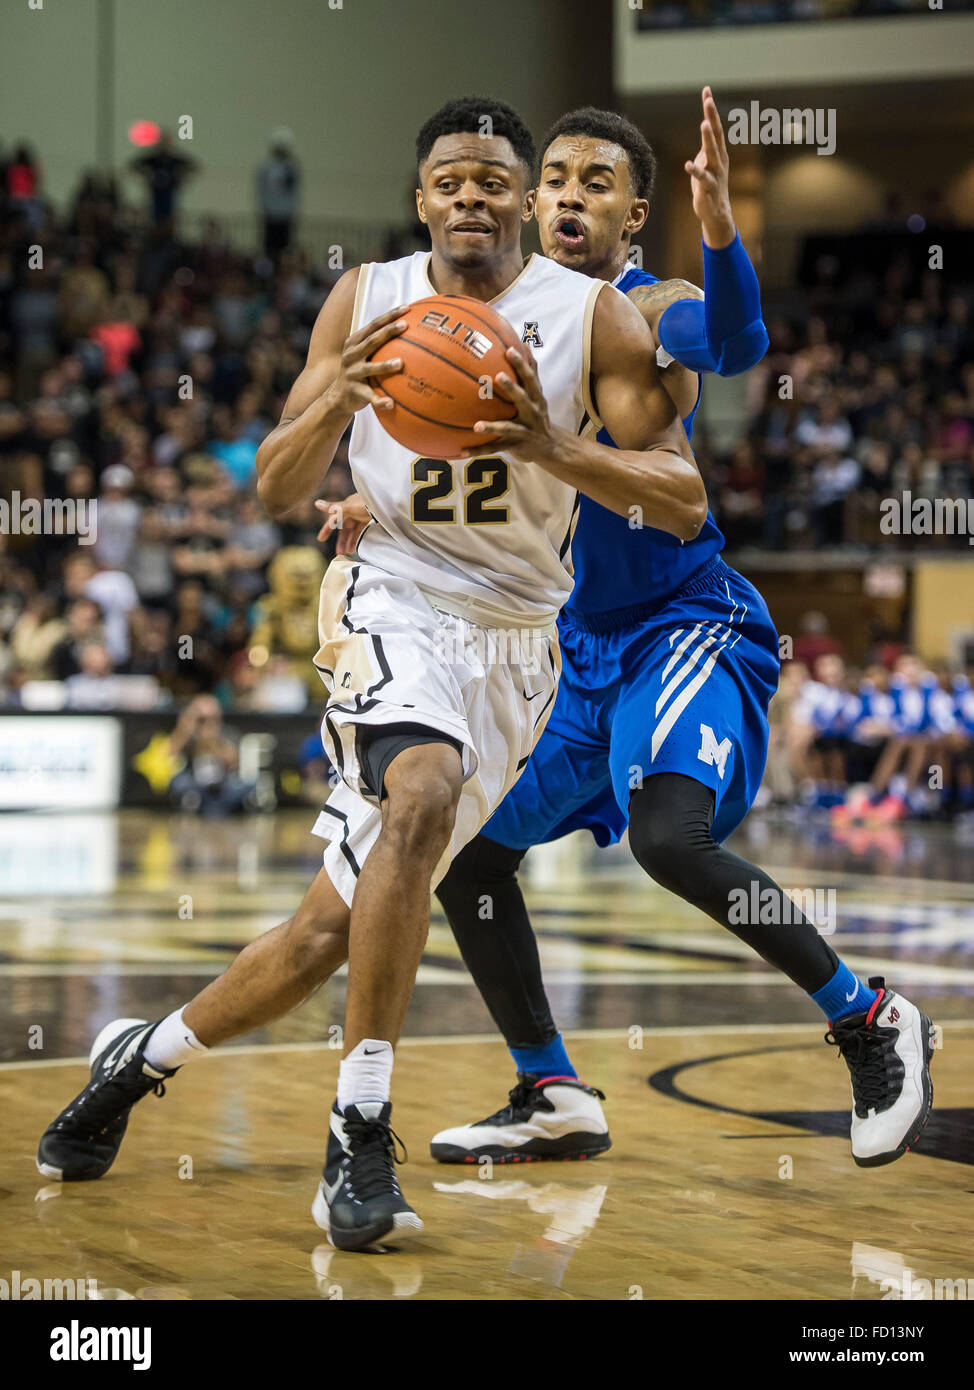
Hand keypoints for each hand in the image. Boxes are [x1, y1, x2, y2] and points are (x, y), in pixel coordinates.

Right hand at [315, 493, 370, 554]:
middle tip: (338, 553)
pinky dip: (357, 538)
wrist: (386, 503)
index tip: (320, 539)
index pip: (333, 520)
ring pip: (352, 531)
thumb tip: (316, 503)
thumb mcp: (348, 506)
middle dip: (341, 541)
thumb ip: (333, 507)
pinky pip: (360, 530)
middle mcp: (352, 510)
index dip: (327, 529)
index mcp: (345, 507)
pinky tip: (356, 547)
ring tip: (347, 553)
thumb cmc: (366, 502)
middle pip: (344, 528)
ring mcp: (360, 515)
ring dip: (349, 542)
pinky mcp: (369, 518)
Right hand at [324, 305, 406, 416]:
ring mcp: (352, 373)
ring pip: (370, 368)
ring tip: (401, 363)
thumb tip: (414, 335)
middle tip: (405, 325)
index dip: (389, 315)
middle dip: (388, 331)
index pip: (374, 325)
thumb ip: (381, 345)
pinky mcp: (355, 392)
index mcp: (355, 343)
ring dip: (385, 366)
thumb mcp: (365, 356)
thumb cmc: (359, 373)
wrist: (338, 397)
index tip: (407, 308)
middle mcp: (351, 355)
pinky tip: (392, 404)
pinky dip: (380, 401)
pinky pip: (370, 397)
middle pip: (371, 341)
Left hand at [461, 346, 559, 463]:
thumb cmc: (537, 415)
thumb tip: (525, 344)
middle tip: (498, 376)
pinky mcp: (515, 446)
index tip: (509, 350)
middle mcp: (532, 413)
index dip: (521, 364)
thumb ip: (531, 372)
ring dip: (493, 427)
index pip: (529, 378)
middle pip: (523, 398)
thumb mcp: (538, 394)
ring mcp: (524, 431)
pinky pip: (495, 449)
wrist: (550, 446)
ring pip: (508, 428)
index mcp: (536, 398)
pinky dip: (479, 450)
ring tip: (477, 426)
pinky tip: (462, 450)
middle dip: (512, 388)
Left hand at [685, 86, 735, 248]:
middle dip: (712, 116)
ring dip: (709, 138)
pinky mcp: (708, 188)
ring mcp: (715, 174)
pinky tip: (688, 164)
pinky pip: (702, 178)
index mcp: (718, 153)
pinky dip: (696, 171)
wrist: (717, 214)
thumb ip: (704, 153)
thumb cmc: (709, 188)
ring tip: (705, 124)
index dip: (711, 110)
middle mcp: (719, 160)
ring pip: (712, 153)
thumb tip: (703, 144)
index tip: (707, 91)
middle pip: (716, 135)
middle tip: (709, 100)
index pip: (716, 127)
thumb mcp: (706, 166)